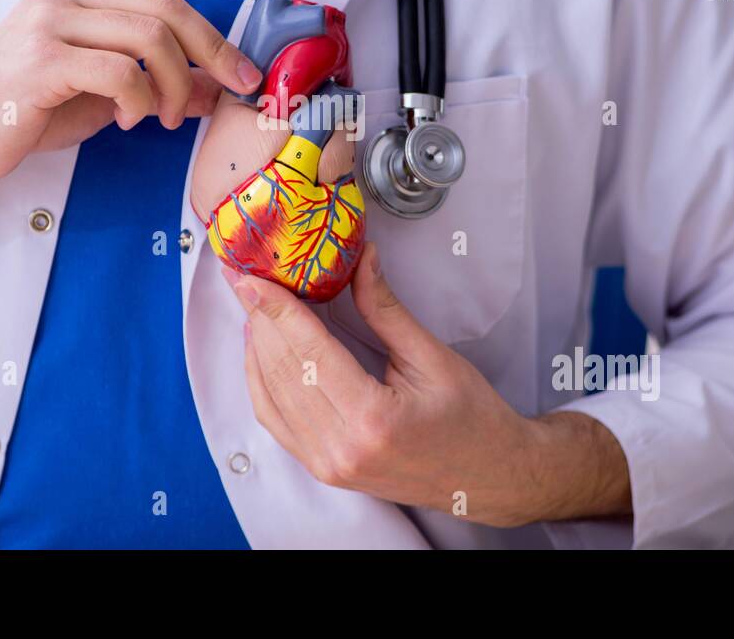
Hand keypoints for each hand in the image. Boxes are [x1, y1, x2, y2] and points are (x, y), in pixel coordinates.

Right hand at [0, 0, 274, 194]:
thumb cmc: (30, 108)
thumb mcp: (107, 91)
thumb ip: (161, 79)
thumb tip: (219, 86)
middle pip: (168, 6)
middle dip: (216, 49)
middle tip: (237, 86)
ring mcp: (49, 18)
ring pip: (151, 37)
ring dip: (177, 86)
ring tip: (168, 118)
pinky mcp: (40, 58)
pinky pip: (121, 72)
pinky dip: (140, 101)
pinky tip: (129, 120)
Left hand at [225, 243, 631, 526]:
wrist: (488, 476)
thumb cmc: (471, 419)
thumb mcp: (432, 357)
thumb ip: (385, 308)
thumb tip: (361, 256)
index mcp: (371, 419)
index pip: (308, 352)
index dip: (276, 309)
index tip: (253, 277)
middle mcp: (340, 448)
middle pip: (284, 371)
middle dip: (260, 320)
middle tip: (245, 279)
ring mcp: (327, 465)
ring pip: (271, 396)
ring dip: (256, 347)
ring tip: (252, 305)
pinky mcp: (323, 469)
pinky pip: (276, 421)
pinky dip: (261, 381)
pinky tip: (261, 349)